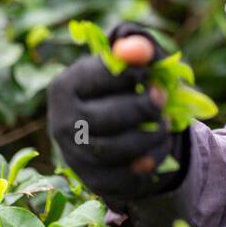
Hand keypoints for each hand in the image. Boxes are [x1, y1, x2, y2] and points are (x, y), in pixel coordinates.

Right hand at [46, 23, 186, 204]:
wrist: (124, 129)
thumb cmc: (126, 87)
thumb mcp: (133, 61)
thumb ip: (137, 45)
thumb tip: (138, 47)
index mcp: (65, 86)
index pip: (98, 77)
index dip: (130, 73)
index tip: (148, 73)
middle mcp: (61, 123)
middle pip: (102, 119)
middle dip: (141, 108)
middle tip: (163, 99)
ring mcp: (74, 156)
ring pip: (112, 151)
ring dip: (148, 137)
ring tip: (164, 124)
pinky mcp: (93, 181)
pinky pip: (122, 179)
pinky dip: (148, 164)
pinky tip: (159, 148)